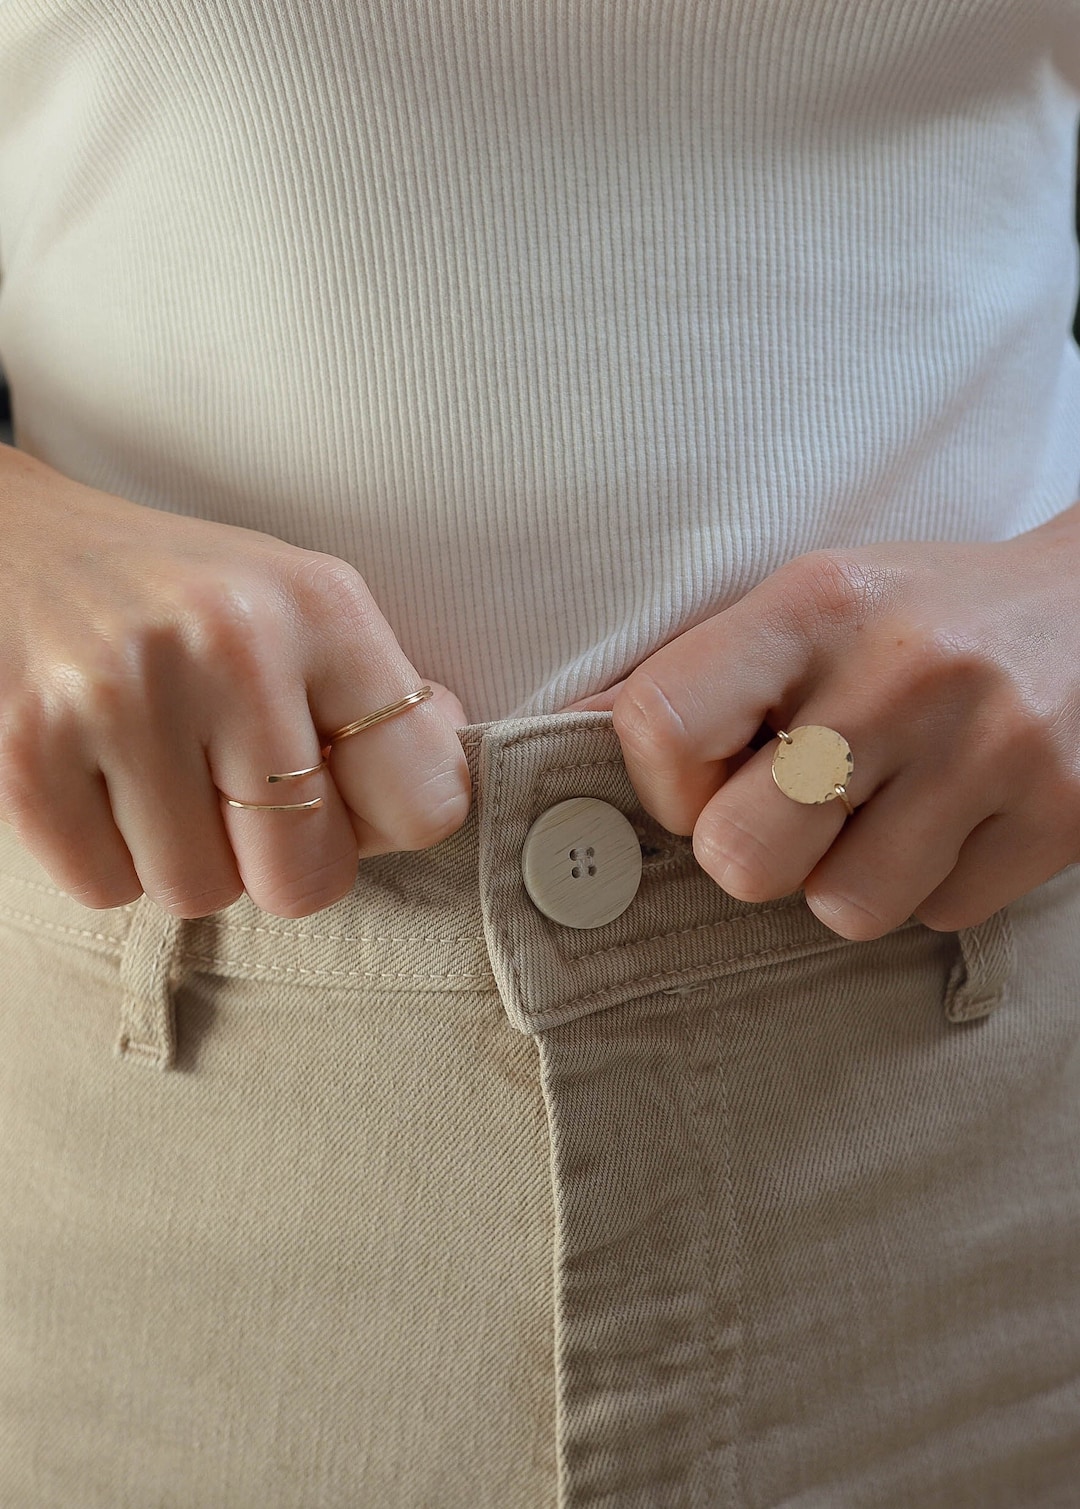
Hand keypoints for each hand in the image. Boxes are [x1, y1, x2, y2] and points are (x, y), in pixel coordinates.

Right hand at [0, 444, 470, 918]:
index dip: (387, 824)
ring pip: (201, 893)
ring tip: (162, 774)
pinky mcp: (28, 750)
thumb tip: (436, 801)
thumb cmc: (182, 594)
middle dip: (282, 862)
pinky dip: (108, 856)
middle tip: (243, 799)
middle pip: (308, 876)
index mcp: (321, 604)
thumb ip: (375, 700)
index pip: (424, 800)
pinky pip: (107, 888)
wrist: (16, 543)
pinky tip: (102, 779)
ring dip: (188, 857)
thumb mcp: (298, 603)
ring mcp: (121, 697)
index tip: (347, 797)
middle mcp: (230, 645)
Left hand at [556, 511, 1079, 939]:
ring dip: (849, 880)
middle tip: (795, 810)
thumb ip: (701, 673)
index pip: (662, 728)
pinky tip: (955, 815)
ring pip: (844, 910)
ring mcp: (990, 749)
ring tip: (884, 810)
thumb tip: (563, 730)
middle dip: (755, 854)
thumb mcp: (809, 603)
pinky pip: (938, 917)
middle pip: (743, 857)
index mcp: (814, 603)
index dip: (661, 789)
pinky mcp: (1058, 816)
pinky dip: (933, 885)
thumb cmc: (918, 616)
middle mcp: (901, 673)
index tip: (703, 782)